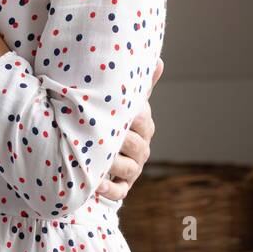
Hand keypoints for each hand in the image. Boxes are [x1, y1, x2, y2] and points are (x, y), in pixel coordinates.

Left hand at [98, 57, 162, 200]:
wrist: (99, 150)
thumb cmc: (111, 120)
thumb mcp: (124, 103)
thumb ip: (138, 85)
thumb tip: (158, 60)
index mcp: (144, 126)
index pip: (141, 119)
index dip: (129, 116)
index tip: (110, 111)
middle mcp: (142, 148)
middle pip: (136, 145)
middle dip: (118, 140)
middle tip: (96, 135)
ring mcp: (133, 168)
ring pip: (129, 168)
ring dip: (112, 165)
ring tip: (94, 160)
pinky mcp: (123, 186)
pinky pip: (120, 191)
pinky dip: (109, 189)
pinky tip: (97, 185)